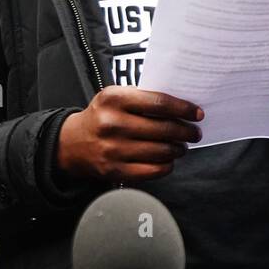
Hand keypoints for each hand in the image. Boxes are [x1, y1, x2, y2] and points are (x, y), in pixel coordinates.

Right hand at [56, 86, 202, 182]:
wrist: (72, 144)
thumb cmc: (101, 117)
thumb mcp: (115, 97)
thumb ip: (143, 98)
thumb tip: (181, 109)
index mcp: (114, 99)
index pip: (158, 103)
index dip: (183, 109)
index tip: (196, 113)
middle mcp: (112, 123)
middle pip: (163, 129)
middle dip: (185, 131)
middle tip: (194, 132)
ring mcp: (113, 149)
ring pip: (161, 151)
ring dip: (178, 149)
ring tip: (181, 146)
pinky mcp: (115, 170)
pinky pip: (152, 170)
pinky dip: (166, 165)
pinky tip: (168, 160)